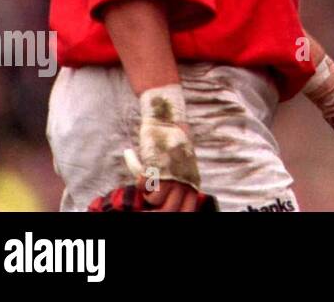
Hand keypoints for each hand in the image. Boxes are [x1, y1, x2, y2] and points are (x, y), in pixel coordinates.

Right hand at [130, 85, 200, 211]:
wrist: (168, 120)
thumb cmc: (171, 142)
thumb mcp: (180, 166)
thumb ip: (176, 182)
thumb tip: (159, 201)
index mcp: (193, 182)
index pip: (188, 210)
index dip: (174, 213)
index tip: (157, 212)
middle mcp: (185, 181)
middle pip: (171, 212)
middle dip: (154, 212)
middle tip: (144, 207)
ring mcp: (173, 175)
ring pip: (157, 203)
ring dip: (147, 196)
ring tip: (145, 183)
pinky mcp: (159, 167)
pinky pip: (146, 188)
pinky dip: (140, 183)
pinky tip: (142, 170)